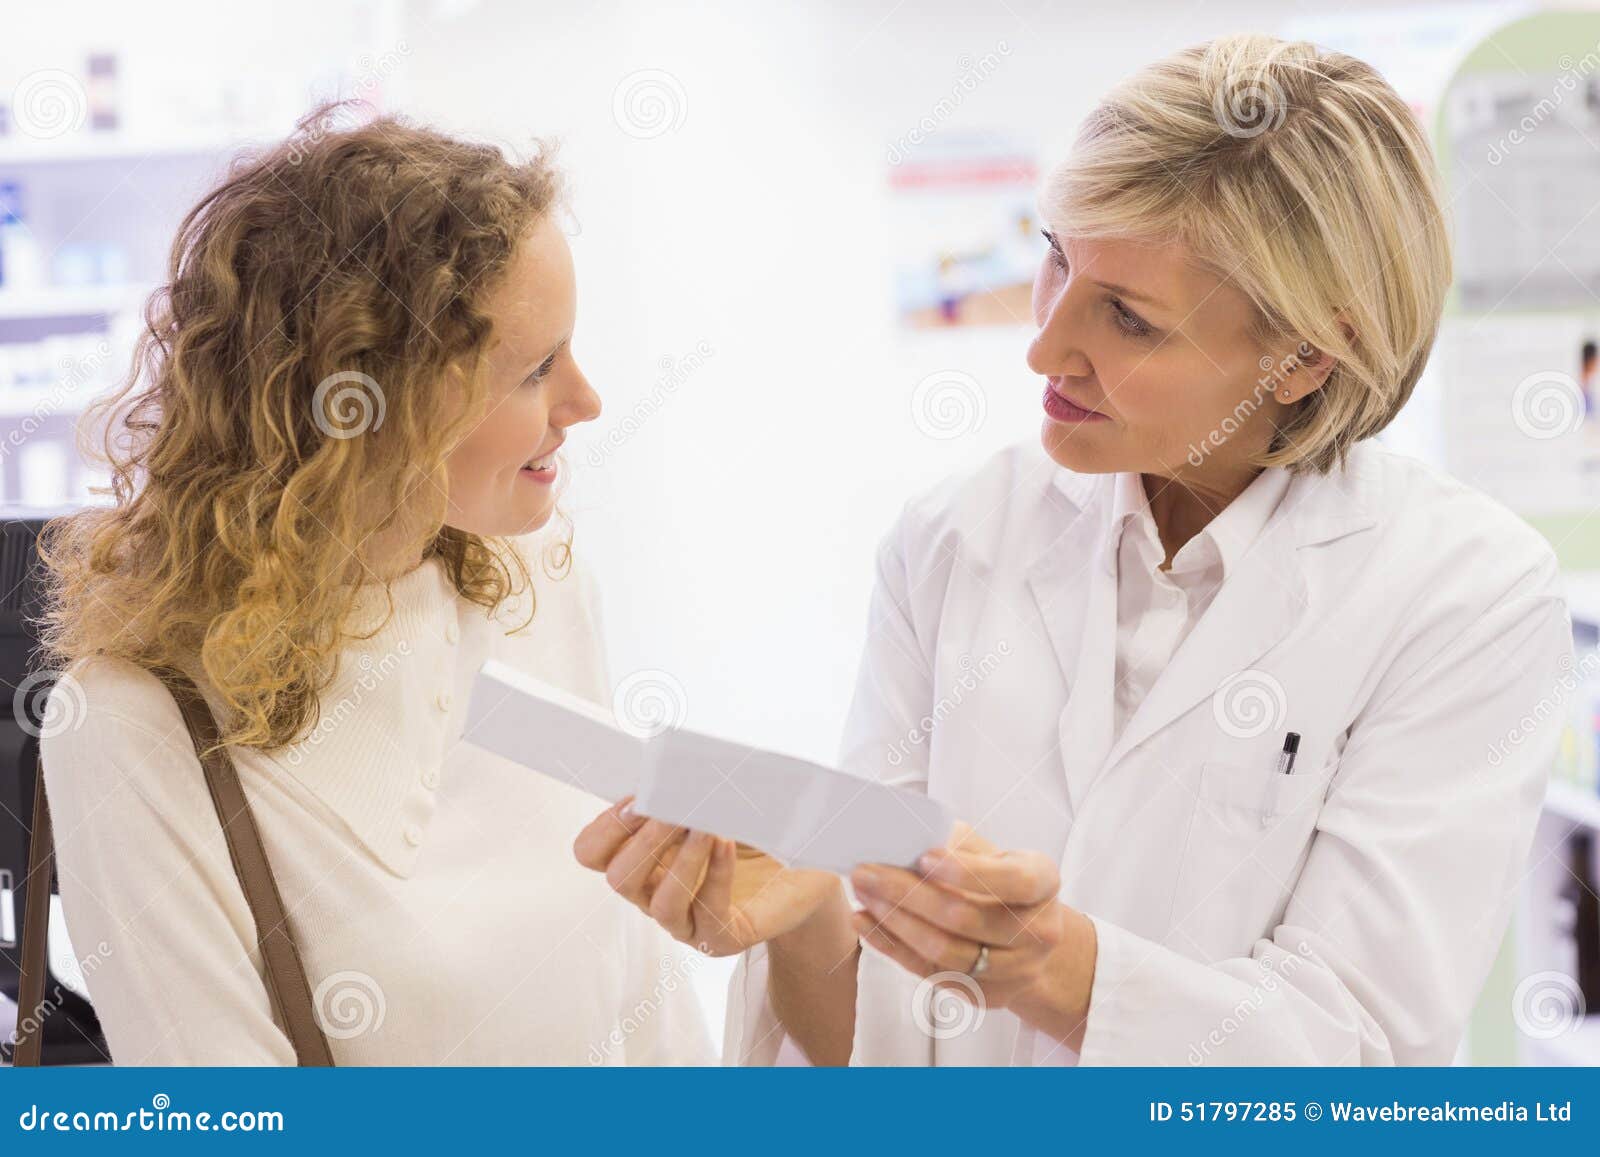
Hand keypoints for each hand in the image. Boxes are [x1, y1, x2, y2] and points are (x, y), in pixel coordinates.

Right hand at [572, 797, 841, 956]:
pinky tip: (727, 844)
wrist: (805, 870)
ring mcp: (687, 921)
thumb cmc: (756, 830)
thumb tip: (673, 766)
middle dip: (640, 839)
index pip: (592, 852)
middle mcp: (654, 892)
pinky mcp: (722, 936)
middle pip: (617, 877)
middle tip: (669, 809)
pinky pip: (708, 912)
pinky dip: (715, 874)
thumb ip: (689, 788)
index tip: (637, 795)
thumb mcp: (720, 800)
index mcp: (642, 857)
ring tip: (704, 827)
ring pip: (658, 904)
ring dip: (680, 861)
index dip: (606, 824)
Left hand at [848, 821, 1096, 1046]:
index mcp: (1044, 883)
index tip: (922, 856)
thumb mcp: (991, 851)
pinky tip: (866, 923)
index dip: (965, 871)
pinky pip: (931, 973)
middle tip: (866, 871)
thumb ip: (956, 841)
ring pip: (945, 951)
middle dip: (907, 893)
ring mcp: (1016, 970)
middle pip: (966, 918)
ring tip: (863, 895)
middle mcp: (1039, 931)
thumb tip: (903, 834)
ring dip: (894, 922)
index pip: (1010, 880)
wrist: (1028, 934)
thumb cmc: (999, 879)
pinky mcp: (987, 995)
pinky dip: (893, 947)